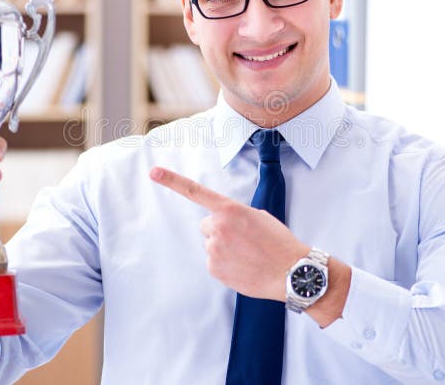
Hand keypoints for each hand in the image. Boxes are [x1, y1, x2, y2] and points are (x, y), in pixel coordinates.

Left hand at [149, 166, 308, 301]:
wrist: (291, 272)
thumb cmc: (279, 243)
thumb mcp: (259, 217)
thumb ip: (236, 215)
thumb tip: (224, 223)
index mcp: (230, 209)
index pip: (195, 191)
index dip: (172, 180)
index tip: (154, 172)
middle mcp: (218, 227)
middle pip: (207, 225)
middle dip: (220, 231)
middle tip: (243, 240)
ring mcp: (214, 249)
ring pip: (211, 244)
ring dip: (224, 248)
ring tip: (248, 255)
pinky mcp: (214, 268)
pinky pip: (213, 262)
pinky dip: (226, 265)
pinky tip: (244, 266)